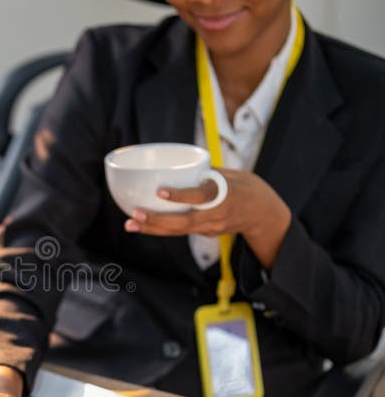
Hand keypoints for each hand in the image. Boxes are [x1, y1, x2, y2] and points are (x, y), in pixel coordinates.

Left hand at [124, 167, 291, 268]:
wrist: (266, 214)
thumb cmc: (247, 187)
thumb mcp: (231, 173)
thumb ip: (206, 172)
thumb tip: (177, 163)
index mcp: (224, 195)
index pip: (200, 197)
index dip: (180, 196)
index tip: (160, 191)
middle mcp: (216, 215)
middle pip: (183, 222)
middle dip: (157, 220)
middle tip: (135, 214)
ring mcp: (211, 227)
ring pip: (178, 231)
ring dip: (153, 229)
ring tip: (130, 225)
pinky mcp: (207, 233)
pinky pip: (181, 232)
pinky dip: (161, 229)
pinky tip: (143, 225)